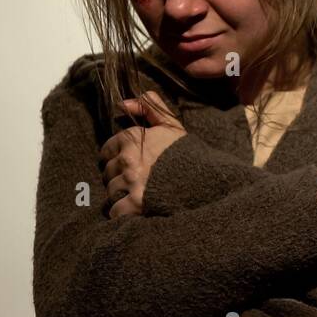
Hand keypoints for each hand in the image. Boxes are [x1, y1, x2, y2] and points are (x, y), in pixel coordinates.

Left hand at [99, 90, 187, 218]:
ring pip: (111, 192)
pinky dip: (124, 214)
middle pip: (107, 172)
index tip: (131, 165)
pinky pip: (115, 211)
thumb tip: (123, 102)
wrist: (208, 182)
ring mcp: (131, 182)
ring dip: (122, 197)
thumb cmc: (190, 155)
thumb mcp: (173, 127)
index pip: (108, 149)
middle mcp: (129, 159)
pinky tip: (138, 210)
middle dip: (119, 178)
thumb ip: (149, 109)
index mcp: (133, 138)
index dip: (119, 158)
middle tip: (138, 183)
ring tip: (142, 197)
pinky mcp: (135, 204)